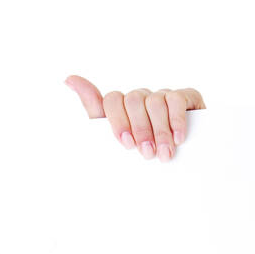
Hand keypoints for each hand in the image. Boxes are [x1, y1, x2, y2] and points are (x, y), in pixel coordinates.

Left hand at [64, 77, 205, 160]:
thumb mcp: (114, 144)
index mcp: (122, 109)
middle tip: (147, 155)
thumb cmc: (142, 160)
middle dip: (141, 130)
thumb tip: (68, 78)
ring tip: (164, 155)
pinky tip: (178, 139)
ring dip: (160, 132)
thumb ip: (94, 112)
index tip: (126, 145)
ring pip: (155, 101)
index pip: (112, 100)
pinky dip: (177, 120)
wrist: (180, 175)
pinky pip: (178, 99)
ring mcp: (163, 96)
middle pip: (134, 100)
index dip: (118, 121)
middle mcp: (142, 99)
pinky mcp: (186, 97)